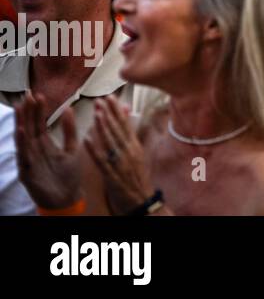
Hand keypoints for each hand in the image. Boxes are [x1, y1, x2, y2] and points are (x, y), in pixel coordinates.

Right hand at [13, 92, 82, 209]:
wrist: (68, 198)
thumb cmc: (69, 174)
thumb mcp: (73, 147)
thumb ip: (70, 129)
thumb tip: (68, 108)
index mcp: (44, 144)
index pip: (38, 123)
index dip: (38, 110)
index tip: (38, 95)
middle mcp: (34, 150)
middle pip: (29, 127)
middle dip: (28, 112)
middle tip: (27, 94)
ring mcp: (29, 160)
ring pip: (23, 139)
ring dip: (22, 123)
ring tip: (21, 108)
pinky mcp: (27, 171)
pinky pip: (23, 155)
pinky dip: (22, 143)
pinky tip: (22, 130)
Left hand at [86, 97, 153, 213]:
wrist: (141, 200)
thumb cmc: (137, 178)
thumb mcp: (138, 155)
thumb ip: (130, 136)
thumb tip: (127, 116)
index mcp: (135, 147)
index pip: (126, 125)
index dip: (118, 111)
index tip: (111, 97)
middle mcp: (129, 153)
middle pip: (118, 131)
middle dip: (109, 114)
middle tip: (102, 99)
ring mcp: (121, 164)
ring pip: (110, 143)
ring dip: (103, 128)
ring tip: (97, 113)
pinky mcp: (112, 175)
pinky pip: (101, 161)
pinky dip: (94, 150)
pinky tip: (86, 140)